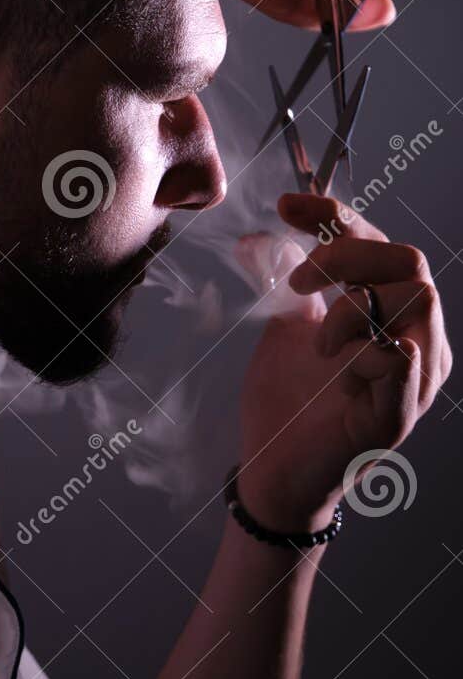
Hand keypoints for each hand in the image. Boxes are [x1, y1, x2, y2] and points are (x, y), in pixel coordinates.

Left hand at [237, 192, 451, 531]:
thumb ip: (281, 281)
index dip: (338, 217)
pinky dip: (370, 350)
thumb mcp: (283, 328)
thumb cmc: (288, 404)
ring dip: (355, 306)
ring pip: (416, 300)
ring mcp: (415, 381)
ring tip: (316, 340)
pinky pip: (404, 365)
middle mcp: (418, 342)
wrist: (271, 471)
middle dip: (348, 254)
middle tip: (297, 280)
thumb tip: (258, 236)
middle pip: (408, 262)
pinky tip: (336, 357)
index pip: (383, 245)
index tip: (287, 207)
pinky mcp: (397, 419)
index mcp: (396, 316)